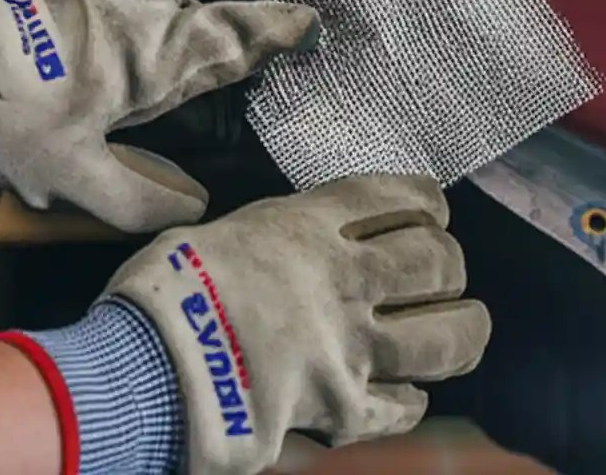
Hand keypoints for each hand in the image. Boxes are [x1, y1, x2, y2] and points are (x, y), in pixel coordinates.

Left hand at [0, 0, 318, 231]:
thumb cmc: (6, 122)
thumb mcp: (72, 178)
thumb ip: (138, 196)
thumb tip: (197, 207)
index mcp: (146, 59)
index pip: (226, 40)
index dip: (273, 32)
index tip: (312, 22)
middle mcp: (129, 19)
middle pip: (196, 20)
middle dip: (230, 32)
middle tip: (259, 48)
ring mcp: (90, 0)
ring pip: (155, 12)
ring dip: (179, 31)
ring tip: (186, 63)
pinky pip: (119, 9)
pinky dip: (137, 28)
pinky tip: (119, 54)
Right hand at [106, 174, 491, 474]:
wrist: (140, 367)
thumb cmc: (164, 293)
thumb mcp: (225, 231)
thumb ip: (279, 234)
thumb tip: (301, 239)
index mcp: (310, 227)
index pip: (402, 198)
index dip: (430, 204)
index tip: (434, 213)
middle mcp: (344, 280)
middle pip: (440, 264)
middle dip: (451, 268)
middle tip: (446, 275)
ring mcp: (350, 347)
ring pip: (447, 336)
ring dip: (465, 330)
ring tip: (465, 327)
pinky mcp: (342, 408)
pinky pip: (406, 405)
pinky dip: (412, 398)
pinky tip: (407, 392)